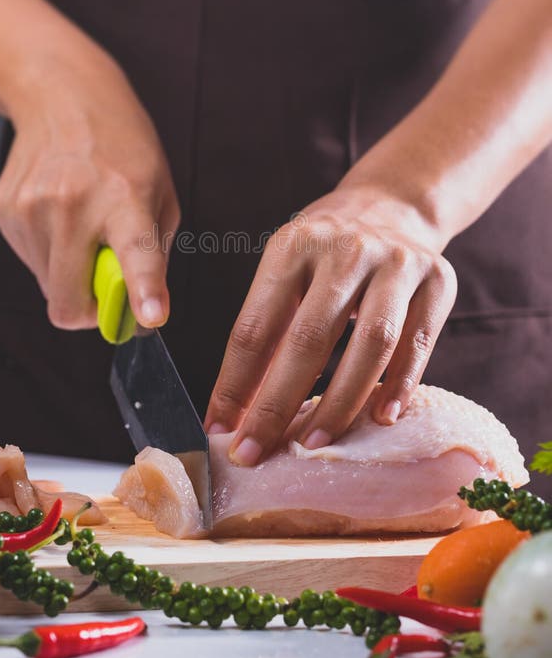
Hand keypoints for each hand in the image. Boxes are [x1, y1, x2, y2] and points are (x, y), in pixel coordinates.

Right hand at [0, 53, 179, 329]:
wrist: (64, 99)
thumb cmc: (124, 151)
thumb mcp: (160, 194)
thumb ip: (154, 255)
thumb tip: (139, 316)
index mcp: (126, 197)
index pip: (136, 253)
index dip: (143, 290)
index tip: (152, 315)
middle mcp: (74, 202)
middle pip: (69, 301)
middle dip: (89, 312)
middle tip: (105, 284)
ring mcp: (32, 207)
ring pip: (48, 287)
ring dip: (69, 275)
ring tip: (82, 228)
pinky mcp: (6, 210)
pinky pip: (31, 262)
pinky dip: (50, 254)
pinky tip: (59, 215)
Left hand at [205, 185, 456, 464]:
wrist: (392, 205)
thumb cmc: (326, 252)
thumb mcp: (287, 269)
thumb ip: (268, 330)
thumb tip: (236, 410)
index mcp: (294, 246)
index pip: (257, 326)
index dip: (235, 383)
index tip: (219, 429)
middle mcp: (346, 249)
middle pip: (308, 338)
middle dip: (277, 404)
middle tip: (256, 452)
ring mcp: (396, 263)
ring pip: (371, 343)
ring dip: (340, 402)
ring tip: (314, 443)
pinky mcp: (437, 280)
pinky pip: (418, 341)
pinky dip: (401, 383)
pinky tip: (382, 416)